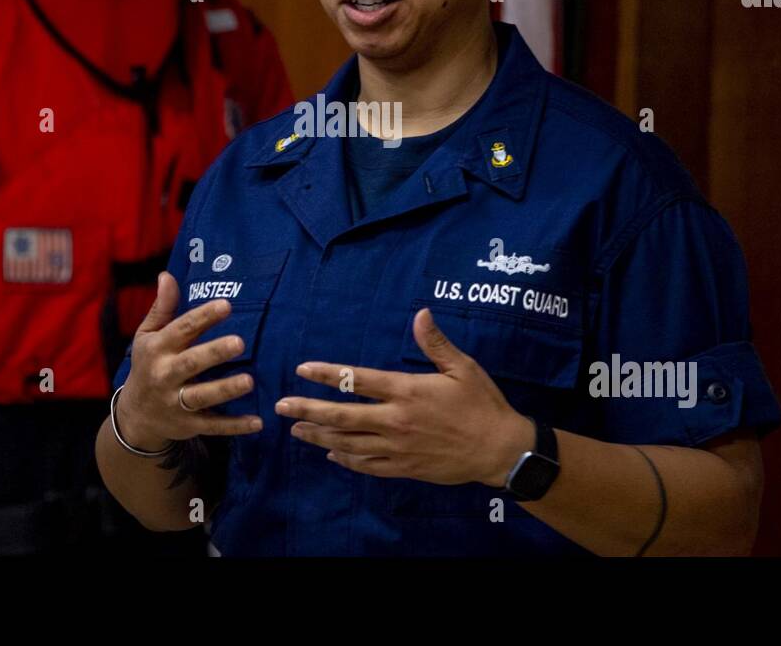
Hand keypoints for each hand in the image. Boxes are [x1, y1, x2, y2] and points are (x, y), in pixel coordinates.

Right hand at [117, 272, 262, 449]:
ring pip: (202, 396)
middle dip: (214, 353)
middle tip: (239, 343)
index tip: (226, 305)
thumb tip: (167, 275)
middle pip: (191, 363)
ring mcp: (176, 403)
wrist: (135, 415)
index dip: (203, 317)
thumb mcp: (147, 336)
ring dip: (225, 390)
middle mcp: (165, 375)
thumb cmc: (148, 365)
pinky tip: (257, 422)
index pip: (181, 329)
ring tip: (249, 381)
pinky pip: (213, 426)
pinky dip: (235, 426)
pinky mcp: (188, 425)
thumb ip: (161, 308)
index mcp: (158, 349)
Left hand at [277, 307, 535, 487]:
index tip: (302, 369)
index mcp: (407, 391)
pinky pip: (367, 465)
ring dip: (318, 436)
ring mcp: (397, 447)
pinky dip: (346, 459)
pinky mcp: (404, 468)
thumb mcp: (462, 368)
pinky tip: (332, 454)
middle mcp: (395, 420)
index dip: (327, 374)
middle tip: (281, 406)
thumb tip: (421, 313)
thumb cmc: (482, 404)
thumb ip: (436, 343)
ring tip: (296, 430)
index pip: (357, 380)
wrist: (499, 450)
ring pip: (348, 443)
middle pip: (341, 416)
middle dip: (308, 409)